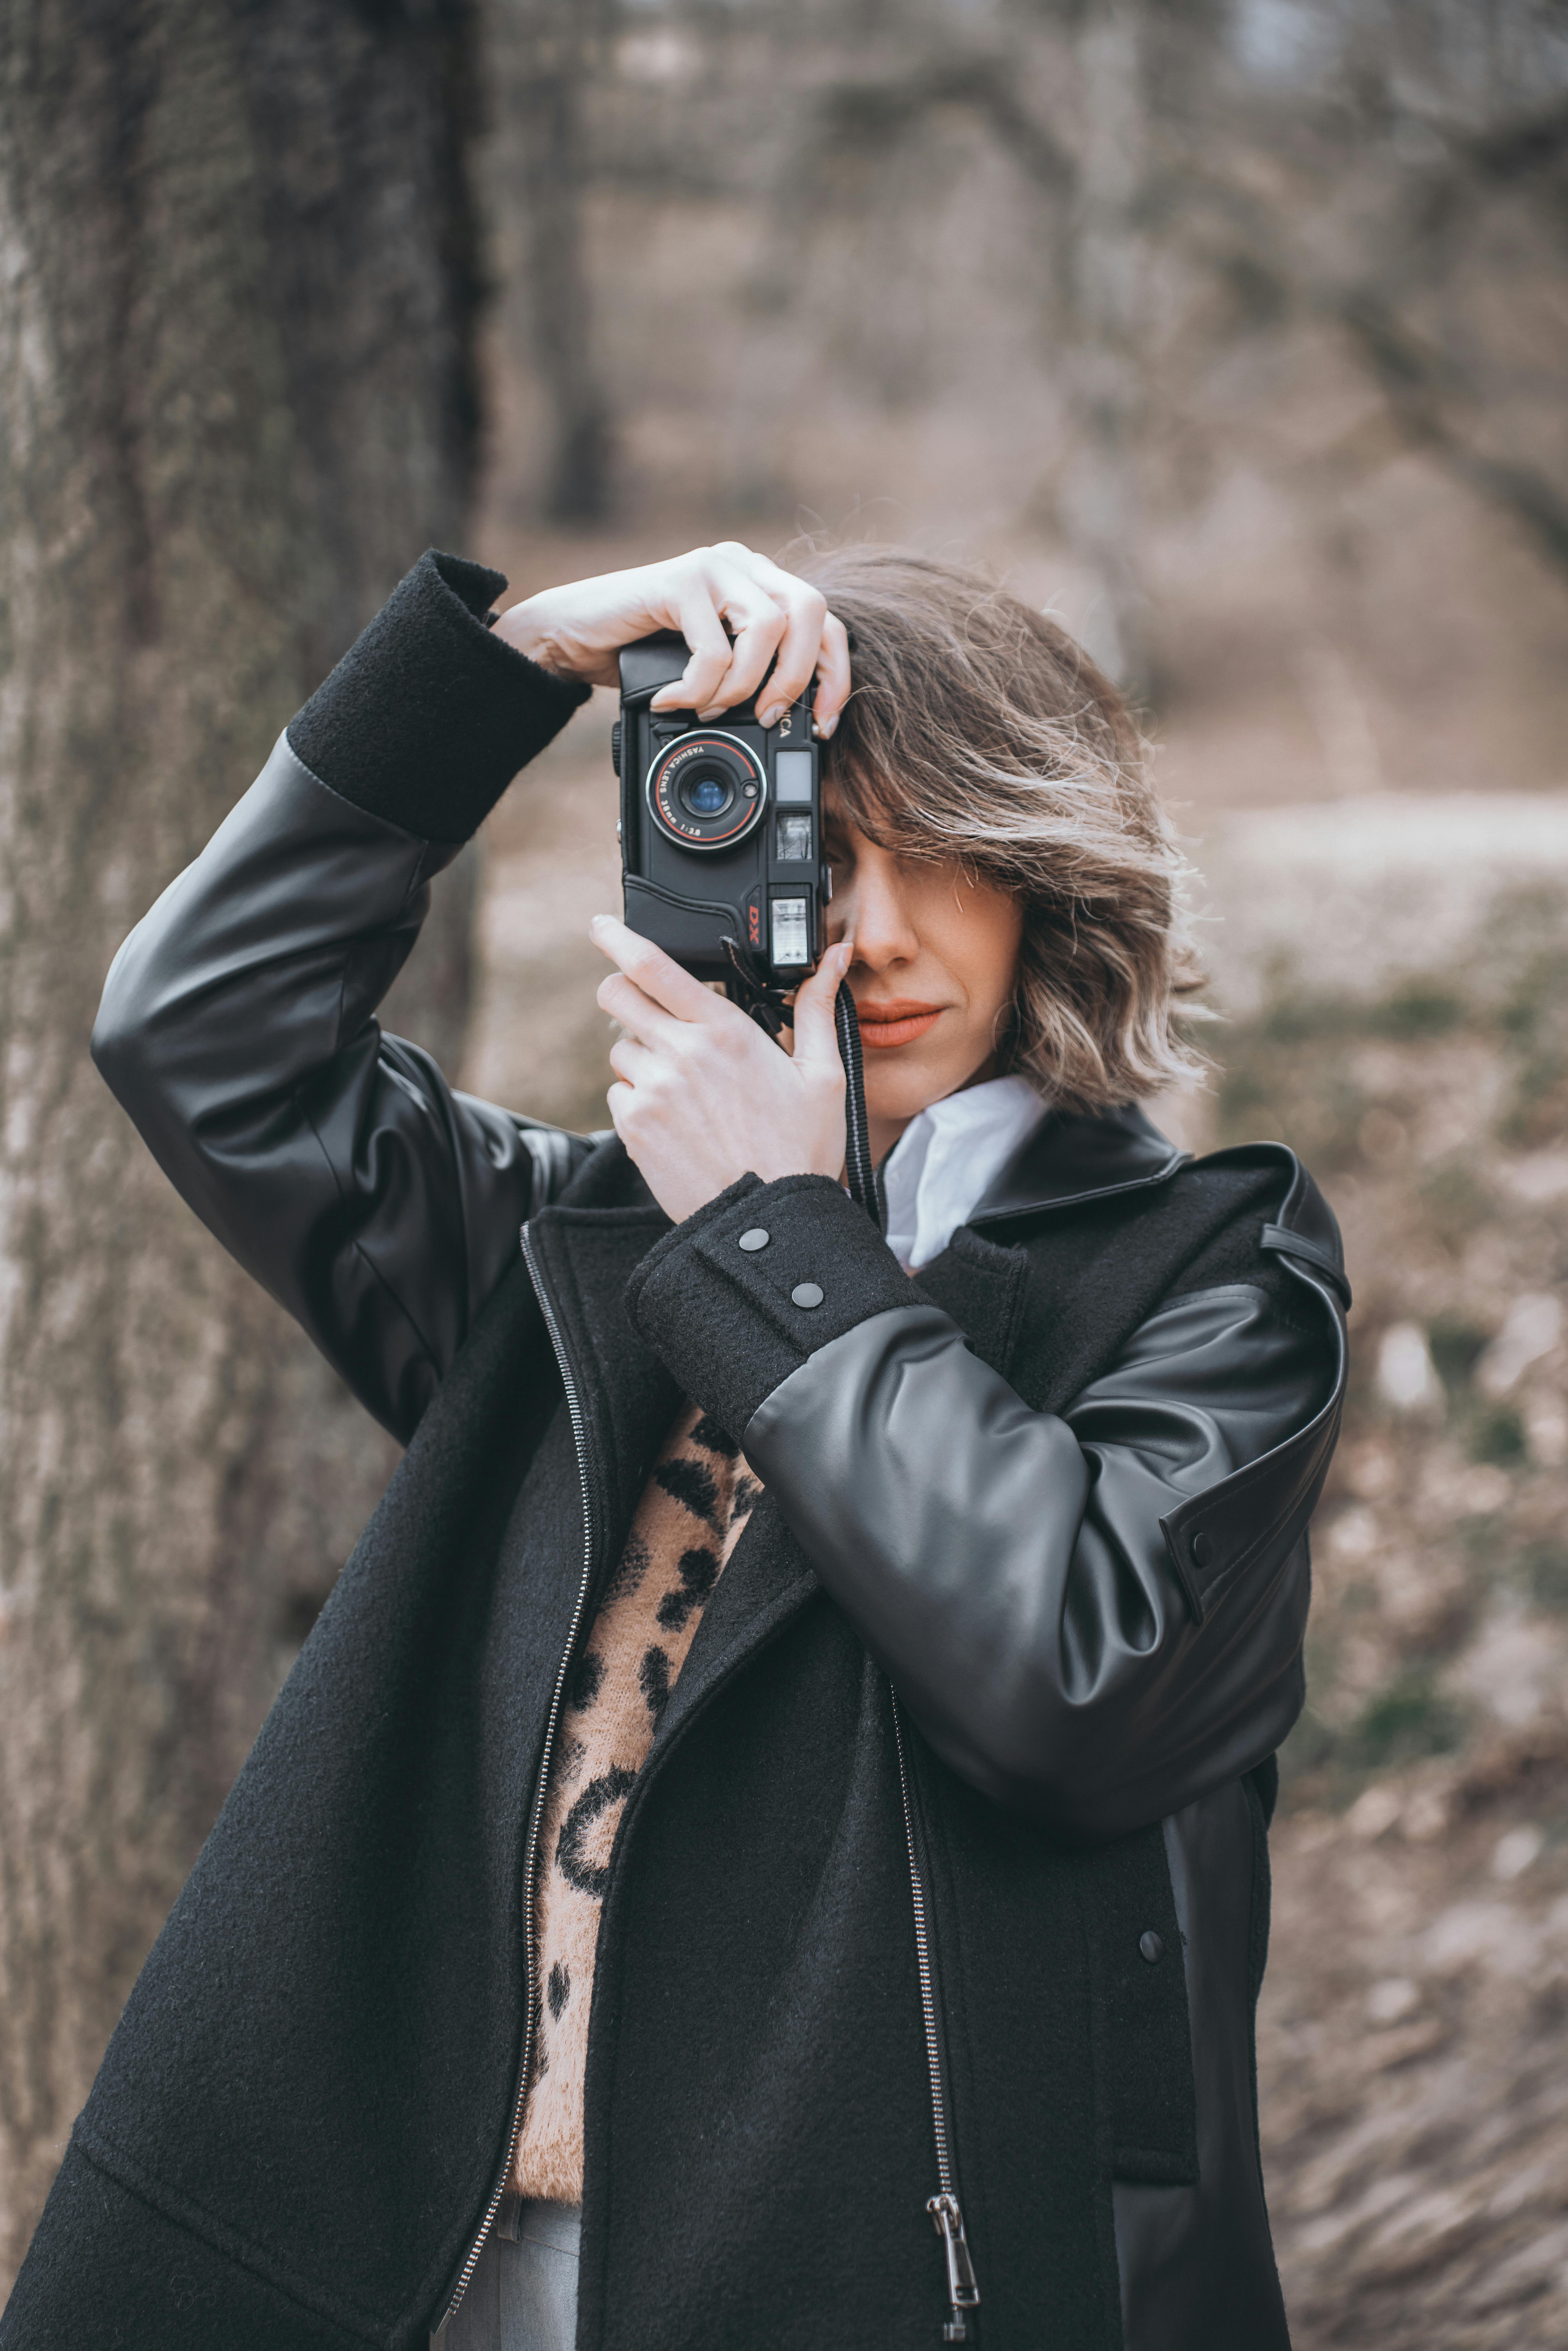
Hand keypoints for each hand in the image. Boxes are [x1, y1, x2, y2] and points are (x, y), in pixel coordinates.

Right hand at [491, 543, 850, 733]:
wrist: (567, 636)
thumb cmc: (639, 657)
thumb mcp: (711, 669)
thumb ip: (752, 676)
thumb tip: (796, 721)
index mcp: (761, 583)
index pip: (826, 622)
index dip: (834, 677)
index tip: (821, 727)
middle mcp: (743, 565)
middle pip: (810, 612)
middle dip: (794, 678)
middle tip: (765, 718)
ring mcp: (712, 566)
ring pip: (767, 626)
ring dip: (741, 685)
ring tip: (707, 708)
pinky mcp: (678, 580)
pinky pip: (713, 647)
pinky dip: (697, 688)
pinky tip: (670, 699)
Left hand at [590, 915, 854, 1222]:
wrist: (767, 1221)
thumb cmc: (800, 1149)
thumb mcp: (822, 1074)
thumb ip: (818, 1007)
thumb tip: (835, 958)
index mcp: (724, 1031)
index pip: (653, 966)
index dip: (618, 938)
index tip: (602, 925)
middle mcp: (680, 1054)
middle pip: (615, 997)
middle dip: (624, 993)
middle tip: (649, 1010)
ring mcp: (651, 1092)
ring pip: (620, 1050)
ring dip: (642, 1057)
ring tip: (686, 1087)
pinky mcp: (633, 1128)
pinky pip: (619, 1096)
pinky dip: (639, 1101)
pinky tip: (678, 1120)